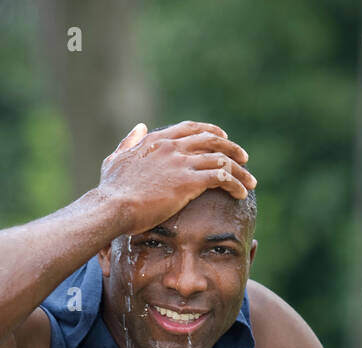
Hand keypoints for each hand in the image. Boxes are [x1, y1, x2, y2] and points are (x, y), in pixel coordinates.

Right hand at [97, 120, 256, 235]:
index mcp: (157, 140)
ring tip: (250, 182)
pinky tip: (242, 194)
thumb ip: (129, 141)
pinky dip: (236, 184)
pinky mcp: (188, 183)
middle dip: (232, 148)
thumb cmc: (111, 189)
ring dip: (240, 170)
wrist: (112, 206)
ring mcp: (182, 163)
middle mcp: (173, 147)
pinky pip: (222, 178)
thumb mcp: (116, 159)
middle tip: (244, 158)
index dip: (210, 131)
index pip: (191, 128)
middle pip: (212, 140)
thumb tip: (140, 126)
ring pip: (222, 160)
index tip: (222, 138)